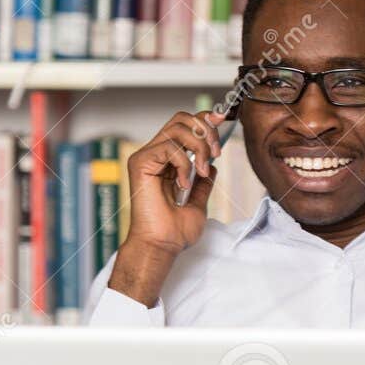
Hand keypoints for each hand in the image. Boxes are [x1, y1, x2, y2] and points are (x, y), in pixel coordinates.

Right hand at [106, 110, 223, 304]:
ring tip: (201, 172)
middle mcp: (155, 155)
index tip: (223, 119)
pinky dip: (184, 164)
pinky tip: (184, 184)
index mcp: (167, 161)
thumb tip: (212, 167)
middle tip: (215, 154)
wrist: (162, 245)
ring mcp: (146, 157)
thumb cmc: (174, 230)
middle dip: (206, 131)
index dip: (204, 119)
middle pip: (182, 119)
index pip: (185, 126)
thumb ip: (203, 182)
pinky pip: (169, 147)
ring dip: (199, 147)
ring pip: (178, 128)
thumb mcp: (199, 202)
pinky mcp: (141, 163)